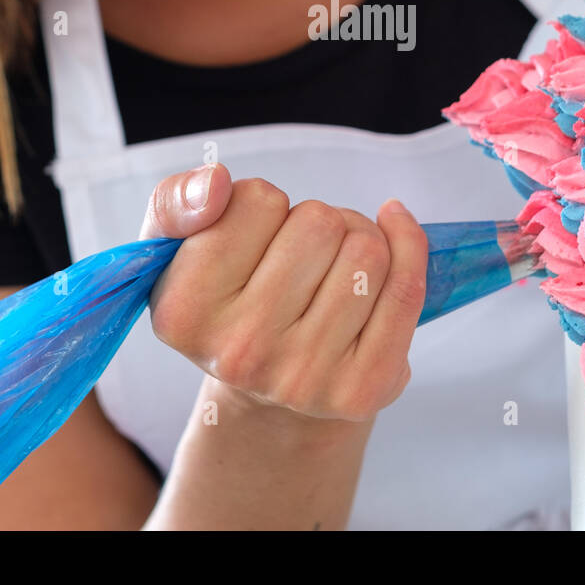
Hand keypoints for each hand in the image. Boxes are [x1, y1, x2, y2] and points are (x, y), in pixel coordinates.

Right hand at [140, 166, 428, 422]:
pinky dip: (408, 248)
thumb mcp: (177, 250)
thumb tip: (216, 184)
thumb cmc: (228, 304)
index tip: (254, 238)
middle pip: (318, 222)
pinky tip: (393, 242)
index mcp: (184, 311)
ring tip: (333, 268)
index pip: (258, 199)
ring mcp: (305, 376)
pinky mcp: (363, 389)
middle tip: (303, 254)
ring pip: (367, 249)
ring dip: (358, 238)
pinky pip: (407, 288)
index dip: (263, 207)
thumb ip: (176, 201)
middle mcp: (240, 353)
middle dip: (318, 221)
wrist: (268, 400)